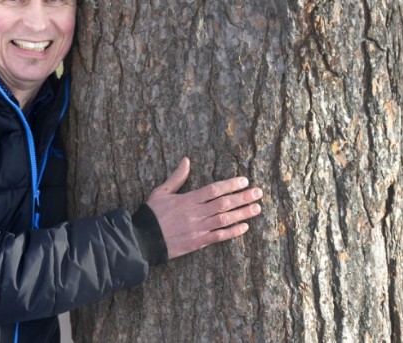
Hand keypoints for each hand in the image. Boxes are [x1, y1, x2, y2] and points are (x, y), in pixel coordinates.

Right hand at [146, 157, 262, 259]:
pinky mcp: (198, 242)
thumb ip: (176, 177)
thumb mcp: (161, 192)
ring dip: (243, 213)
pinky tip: (245, 227)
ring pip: (225, 219)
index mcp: (187, 199)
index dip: (230, 184)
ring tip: (257, 208)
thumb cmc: (152, 214)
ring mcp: (198, 228)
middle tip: (258, 193)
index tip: (244, 181)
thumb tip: (186, 160)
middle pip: (224, 203)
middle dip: (243, 197)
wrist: (144, 239)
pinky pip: (219, 236)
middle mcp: (195, 213)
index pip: (214, 189)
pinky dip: (233, 232)